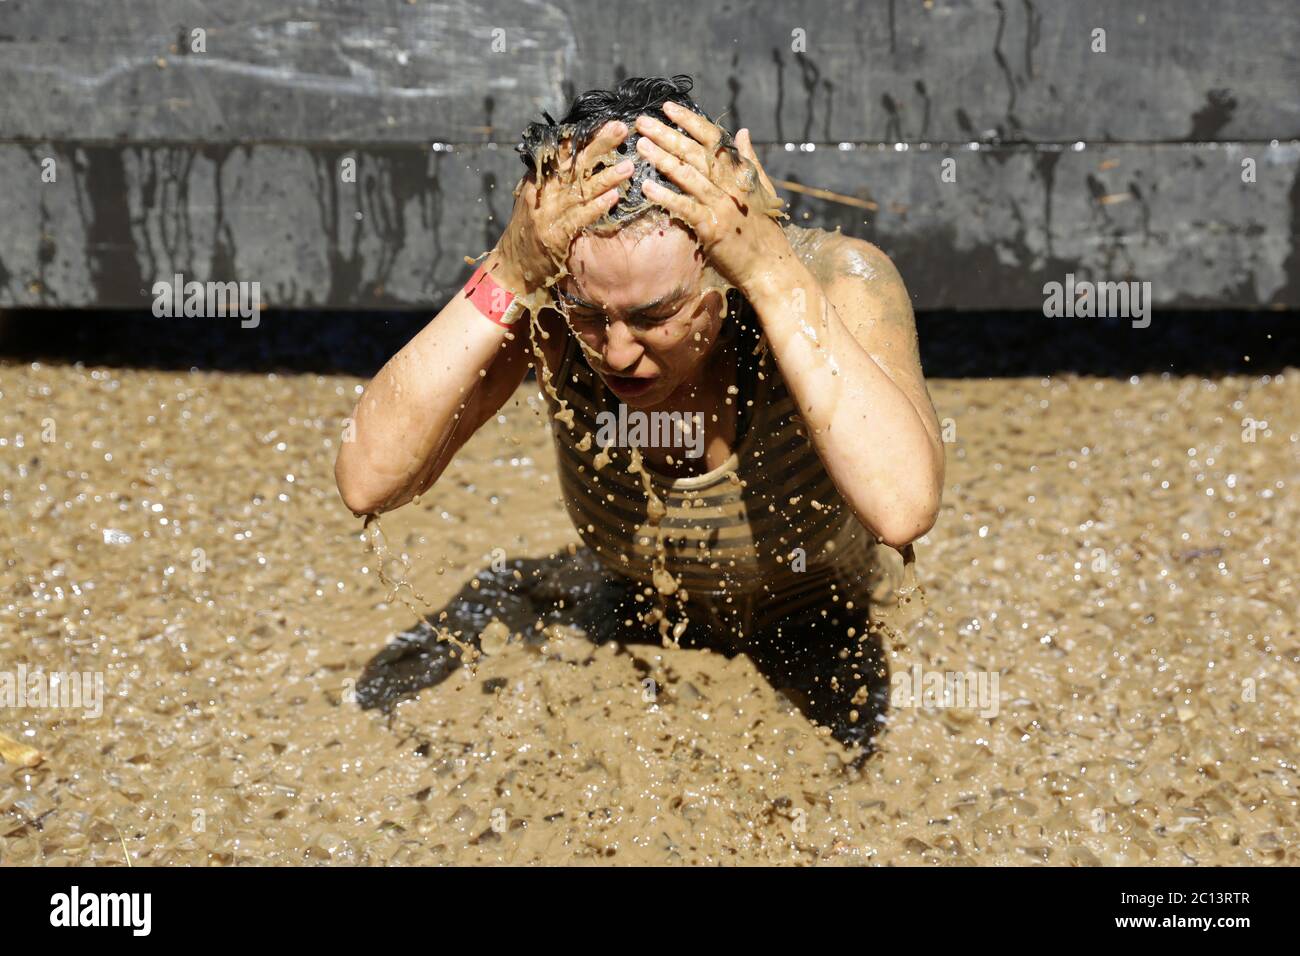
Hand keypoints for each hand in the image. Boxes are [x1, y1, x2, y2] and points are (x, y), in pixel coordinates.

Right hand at [495, 121, 634, 291]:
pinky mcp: (554, 234)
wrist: (513, 265)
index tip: (607, 121)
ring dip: (606, 177)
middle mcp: (543, 191)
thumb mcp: (536, 197)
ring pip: (580, 189)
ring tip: (628, 166)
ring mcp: (548, 212)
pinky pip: (578, 218)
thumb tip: (577, 155)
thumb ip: (554, 179)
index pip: (563, 150)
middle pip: (574, 163)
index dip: (585, 135)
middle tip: (622, 129)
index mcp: (540, 178)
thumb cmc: (529, 229)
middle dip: (599, 144)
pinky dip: (596, 207)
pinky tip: (613, 198)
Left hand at [634, 102, 789, 292]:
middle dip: (667, 134)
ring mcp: (722, 205)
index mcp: (740, 172)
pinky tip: (646, 187)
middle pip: (694, 152)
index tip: (668, 108)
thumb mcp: (762, 190)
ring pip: (688, 176)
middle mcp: (730, 184)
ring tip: (640, 145)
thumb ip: (749, 160)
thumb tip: (743, 132)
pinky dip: (666, 196)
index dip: (689, 121)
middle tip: (642, 121)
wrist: (770, 267)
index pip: (712, 138)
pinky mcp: (713, 227)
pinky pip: (686, 207)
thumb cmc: (764, 230)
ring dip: (662, 159)